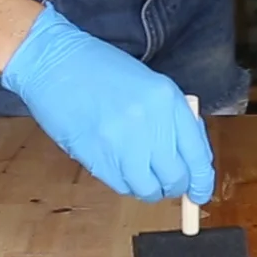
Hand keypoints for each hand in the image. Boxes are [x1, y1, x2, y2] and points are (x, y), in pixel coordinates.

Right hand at [1, 5, 214, 202]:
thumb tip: (188, 160)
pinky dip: (125, 184)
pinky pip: (121, 186)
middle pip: (176, 178)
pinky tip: (118, 166)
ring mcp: (122, 143)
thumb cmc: (102, 70)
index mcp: (168, 100)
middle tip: (167, 184)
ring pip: (148, 189)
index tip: (199, 193)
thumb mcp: (149, 85)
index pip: (198, 155)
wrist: (54, 63)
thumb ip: (172, 119)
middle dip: (175, 187)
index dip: (201, 182)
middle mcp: (150, 123)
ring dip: (148, 189)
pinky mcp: (97, 158)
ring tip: (139, 173)